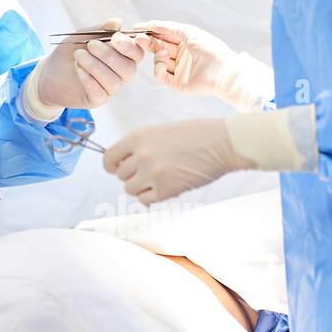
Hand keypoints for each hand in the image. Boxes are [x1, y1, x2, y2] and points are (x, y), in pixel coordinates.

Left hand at [38, 17, 144, 109]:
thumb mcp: (83, 36)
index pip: (137, 54)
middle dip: (109, 55)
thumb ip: (100, 30)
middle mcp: (119, 74)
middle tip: (90, 45)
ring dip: (95, 66)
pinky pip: (100, 92)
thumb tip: (118, 22)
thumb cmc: (70, 52)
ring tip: (78, 56)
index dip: (130, 46)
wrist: (49, 71)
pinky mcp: (96, 99)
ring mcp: (108, 88)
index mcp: (121, 56)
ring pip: (114, 81)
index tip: (115, 37)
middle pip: (129, 69)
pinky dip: (89, 79)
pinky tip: (77, 69)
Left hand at [103, 118, 253, 204]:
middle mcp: (142, 155)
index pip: (108, 157)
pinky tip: (165, 188)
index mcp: (139, 136)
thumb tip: (123, 163)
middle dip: (131, 176)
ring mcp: (153, 173)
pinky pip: (146, 200)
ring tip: (158, 180)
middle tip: (149, 173)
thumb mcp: (160, 131)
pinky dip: (153, 197)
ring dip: (141, 187)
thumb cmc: (195, 135)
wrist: (222, 142)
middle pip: (120, 175)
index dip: (111, 165)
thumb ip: (140, 145)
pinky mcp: (166, 190)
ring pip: (130, 189)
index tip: (115, 169)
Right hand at [140, 21, 273, 111]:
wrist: (223, 72)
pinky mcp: (176, 83)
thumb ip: (169, 27)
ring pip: (158, 60)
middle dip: (148, 42)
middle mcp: (181, 56)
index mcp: (185, 43)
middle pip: (159, 47)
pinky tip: (164, 62)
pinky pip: (160, 75)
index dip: (151, 32)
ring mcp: (178, 70)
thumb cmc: (211, 50)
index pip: (164, 36)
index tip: (138, 28)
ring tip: (163, 52)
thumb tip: (152, 23)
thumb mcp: (190, 32)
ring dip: (157, 54)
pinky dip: (158, 68)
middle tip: (139, 38)